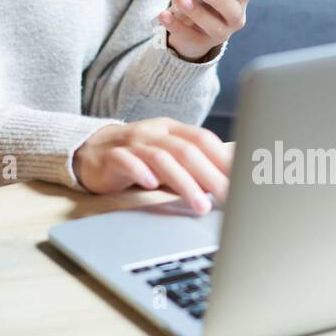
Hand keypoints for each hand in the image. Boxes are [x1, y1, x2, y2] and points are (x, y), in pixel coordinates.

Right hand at [72, 118, 235, 213]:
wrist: (90, 151)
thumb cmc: (139, 158)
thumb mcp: (169, 158)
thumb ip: (196, 165)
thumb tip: (235, 181)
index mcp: (172, 130)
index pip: (203, 139)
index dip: (225, 159)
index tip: (245, 181)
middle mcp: (154, 132)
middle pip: (187, 150)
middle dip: (211, 176)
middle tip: (230, 199)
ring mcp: (131, 142)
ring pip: (162, 157)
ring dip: (185, 183)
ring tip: (201, 206)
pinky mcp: (110, 157)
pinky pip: (127, 161)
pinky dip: (141, 171)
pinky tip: (152, 186)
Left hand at [156, 0, 293, 61]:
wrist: (177, 20)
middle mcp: (234, 15)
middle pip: (235, 10)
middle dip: (222, 1)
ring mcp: (218, 32)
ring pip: (212, 25)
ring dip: (195, 12)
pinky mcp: (198, 43)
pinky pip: (187, 35)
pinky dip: (174, 25)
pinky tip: (163, 15)